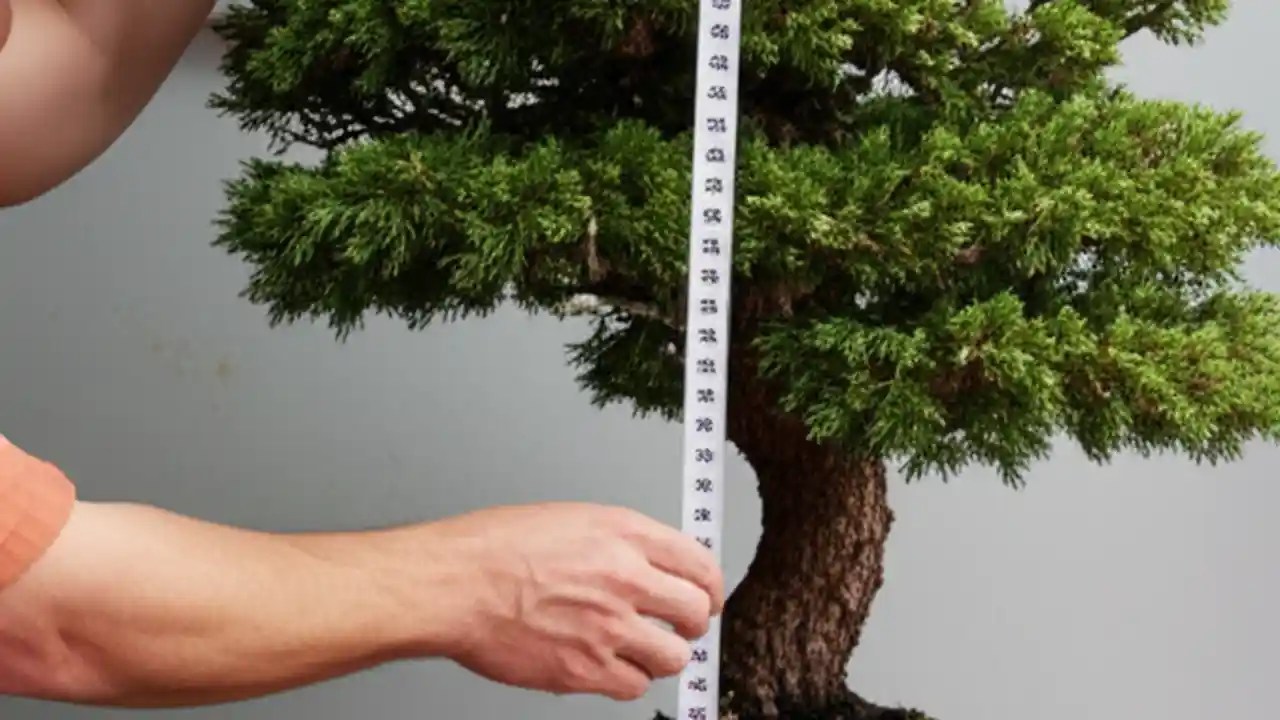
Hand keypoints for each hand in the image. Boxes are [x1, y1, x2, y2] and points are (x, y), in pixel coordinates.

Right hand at [425, 502, 723, 700]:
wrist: (455, 583)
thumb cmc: (494, 547)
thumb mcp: (570, 519)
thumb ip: (618, 541)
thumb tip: (649, 563)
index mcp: (623, 533)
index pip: (699, 562)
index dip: (710, 585)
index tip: (708, 596)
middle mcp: (624, 578)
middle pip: (696, 611)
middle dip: (695, 623)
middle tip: (683, 628)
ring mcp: (607, 627)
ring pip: (673, 656)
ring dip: (664, 655)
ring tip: (644, 650)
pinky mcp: (585, 669)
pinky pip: (633, 686)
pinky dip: (628, 680)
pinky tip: (612, 667)